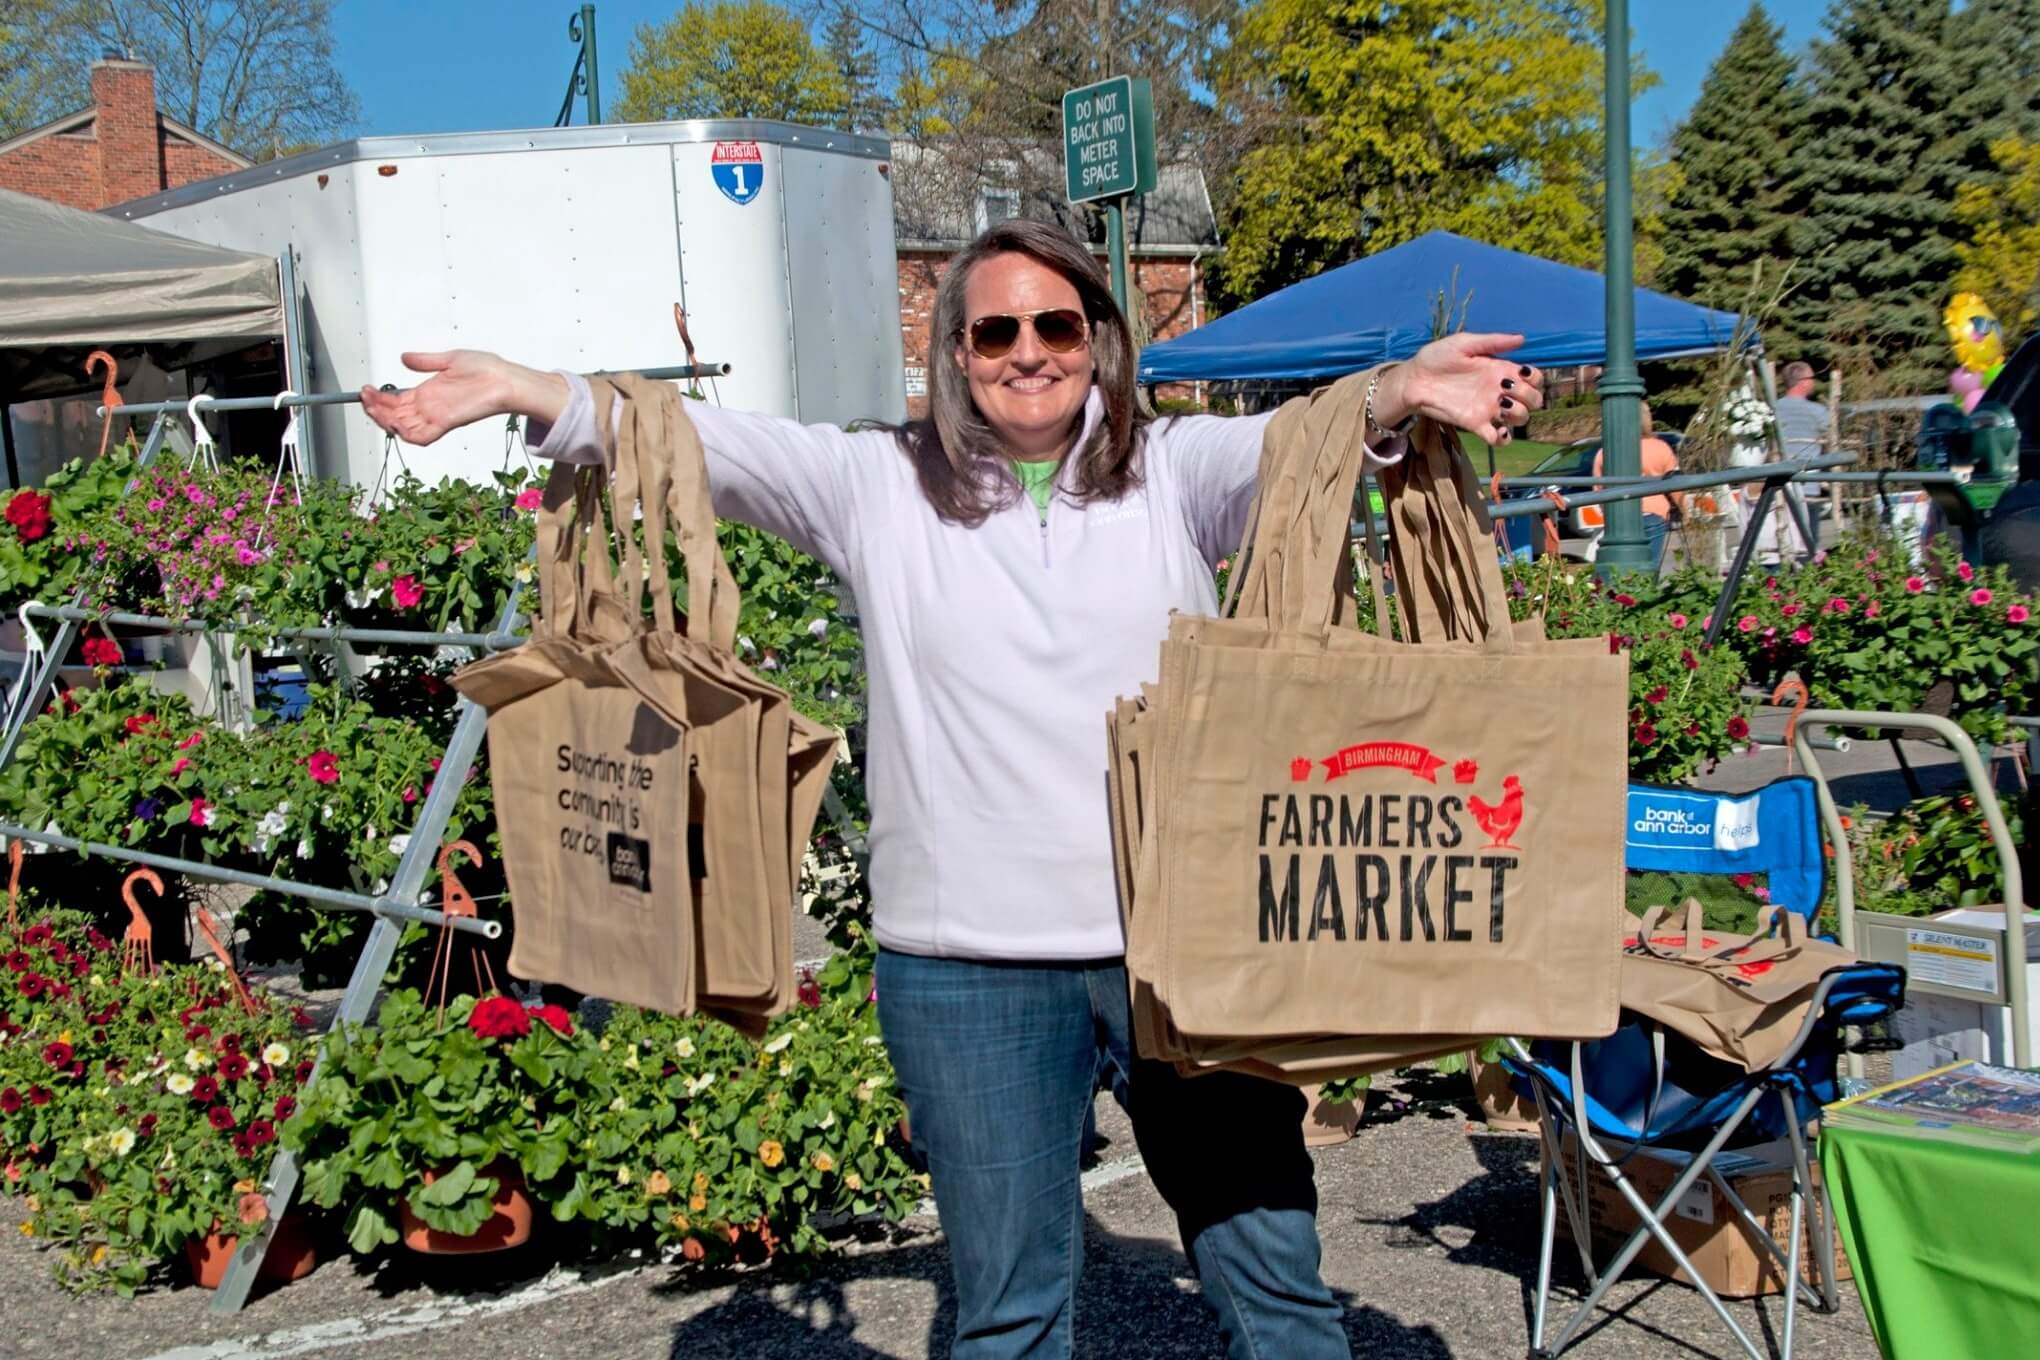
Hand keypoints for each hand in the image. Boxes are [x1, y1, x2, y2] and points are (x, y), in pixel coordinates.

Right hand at [358, 350, 565, 445]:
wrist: (506, 379)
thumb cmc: (485, 369)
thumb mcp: (449, 360)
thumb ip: (425, 361)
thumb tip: (404, 357)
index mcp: (428, 394)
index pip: (397, 402)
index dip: (380, 399)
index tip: (366, 390)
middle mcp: (430, 408)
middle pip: (395, 415)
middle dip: (376, 408)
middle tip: (365, 397)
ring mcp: (437, 416)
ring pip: (403, 427)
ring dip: (384, 419)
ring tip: (372, 406)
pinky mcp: (446, 423)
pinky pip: (421, 437)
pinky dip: (405, 434)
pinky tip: (393, 422)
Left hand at [1371, 333, 1544, 445]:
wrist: (1413, 380)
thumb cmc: (1435, 358)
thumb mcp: (1464, 343)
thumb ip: (1492, 341)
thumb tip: (1521, 339)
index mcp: (1500, 369)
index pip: (1533, 378)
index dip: (1535, 378)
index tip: (1521, 374)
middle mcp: (1498, 390)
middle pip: (1532, 400)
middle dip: (1530, 397)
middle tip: (1508, 390)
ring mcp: (1488, 408)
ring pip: (1519, 419)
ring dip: (1519, 415)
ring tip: (1502, 407)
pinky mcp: (1475, 424)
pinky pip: (1498, 438)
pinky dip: (1504, 439)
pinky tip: (1498, 430)